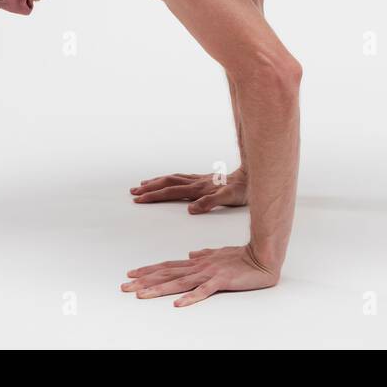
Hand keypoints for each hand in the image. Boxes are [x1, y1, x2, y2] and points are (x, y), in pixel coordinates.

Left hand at [121, 245, 279, 306]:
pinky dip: (190, 297)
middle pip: (167, 274)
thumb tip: (190, 254)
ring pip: (179, 283)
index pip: (168, 266)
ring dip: (158, 289)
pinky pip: (203, 291)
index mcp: (197, 262)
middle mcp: (198, 266)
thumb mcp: (218, 253)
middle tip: (125, 286)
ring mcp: (209, 273)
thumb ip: (203, 254)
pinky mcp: (221, 281)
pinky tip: (178, 304)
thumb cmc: (241, 256)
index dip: (149, 270)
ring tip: (141, 295)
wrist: (262, 256)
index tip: (131, 273)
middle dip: (144, 281)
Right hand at [129, 169, 247, 213]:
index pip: (171, 191)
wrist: (252, 177)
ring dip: (157, 182)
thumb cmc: (241, 190)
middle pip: (167, 183)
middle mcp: (196, 182)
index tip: (139, 198)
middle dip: (150, 188)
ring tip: (143, 184)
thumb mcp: (227, 199)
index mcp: (198, 188)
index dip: (154, 195)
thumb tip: (191, 209)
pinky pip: (181, 178)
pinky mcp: (204, 180)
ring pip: (172, 178)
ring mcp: (199, 180)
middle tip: (134, 192)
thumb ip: (209, 203)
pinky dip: (169, 179)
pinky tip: (168, 181)